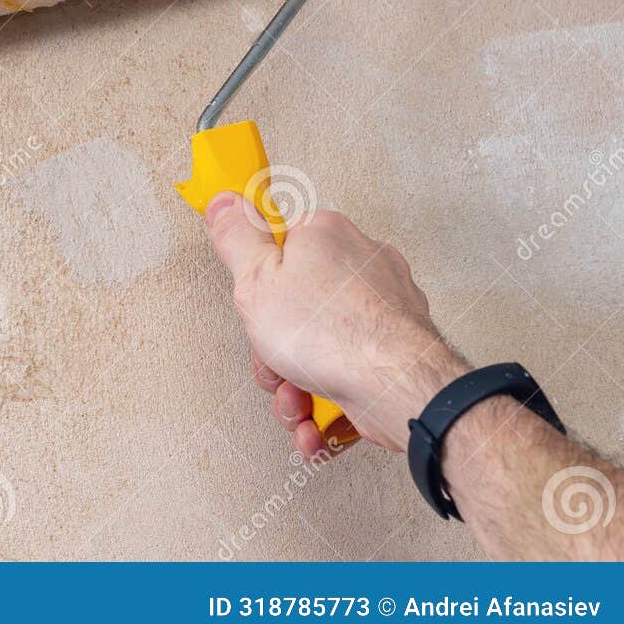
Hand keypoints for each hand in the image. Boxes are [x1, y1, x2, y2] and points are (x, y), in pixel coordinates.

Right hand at [205, 192, 467, 457]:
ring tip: (296, 401)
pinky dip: (328, 400)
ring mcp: (385, 307)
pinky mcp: (397, 348)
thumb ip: (237, 237)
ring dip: (297, 383)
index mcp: (327, 236)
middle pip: (297, 305)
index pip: (279, 248)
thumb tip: (226, 203)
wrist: (397, 388)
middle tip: (274, 363)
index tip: (256, 307)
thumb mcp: (256, 280)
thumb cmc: (334, 334)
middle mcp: (362, 263)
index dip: (257, 288)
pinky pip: (350, 371)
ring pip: (322, 344)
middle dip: (275, 350)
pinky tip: (316, 420)